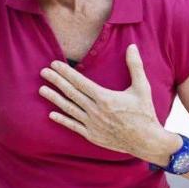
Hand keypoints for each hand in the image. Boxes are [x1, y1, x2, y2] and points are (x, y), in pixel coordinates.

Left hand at [38, 44, 163, 156]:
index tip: (54, 64)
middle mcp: (95, 110)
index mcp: (105, 98)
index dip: (66, 72)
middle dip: (55, 81)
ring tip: (41, 90)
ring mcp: (92, 124)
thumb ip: (135, 66)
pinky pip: (73, 126)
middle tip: (43, 71)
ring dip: (54, 98)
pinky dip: (62, 119)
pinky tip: (51, 114)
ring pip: (69, 108)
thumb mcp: (142, 88)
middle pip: (71, 93)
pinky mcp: (92, 135)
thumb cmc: (145, 113)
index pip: (80, 82)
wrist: (147, 141)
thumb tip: (132, 46)